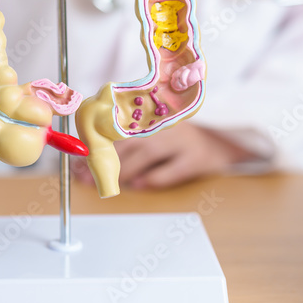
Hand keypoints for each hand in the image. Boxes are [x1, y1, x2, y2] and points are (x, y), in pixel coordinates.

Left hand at [73, 121, 253, 189]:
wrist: (224, 145)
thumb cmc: (181, 143)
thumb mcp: (156, 135)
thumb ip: (129, 143)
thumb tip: (93, 159)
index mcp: (154, 118)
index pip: (119, 128)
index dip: (97, 145)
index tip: (78, 161)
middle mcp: (166, 125)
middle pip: (130, 140)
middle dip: (105, 160)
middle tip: (86, 177)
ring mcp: (182, 140)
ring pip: (147, 152)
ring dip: (124, 169)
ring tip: (108, 183)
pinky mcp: (196, 158)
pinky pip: (171, 169)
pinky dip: (154, 177)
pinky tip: (139, 184)